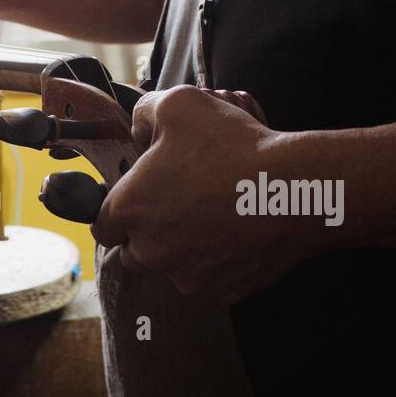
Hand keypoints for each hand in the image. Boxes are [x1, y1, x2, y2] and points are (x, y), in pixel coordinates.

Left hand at [92, 85, 321, 302]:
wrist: (293, 188)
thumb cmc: (231, 146)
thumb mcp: (178, 104)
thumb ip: (142, 115)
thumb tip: (136, 131)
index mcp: (130, 210)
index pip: (102, 224)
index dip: (120, 208)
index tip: (142, 196)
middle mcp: (150, 251)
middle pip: (133, 252)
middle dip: (148, 232)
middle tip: (179, 204)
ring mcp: (187, 276)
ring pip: (170, 267)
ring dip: (181, 250)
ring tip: (210, 217)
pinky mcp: (221, 292)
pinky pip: (207, 279)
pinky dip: (214, 263)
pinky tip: (233, 233)